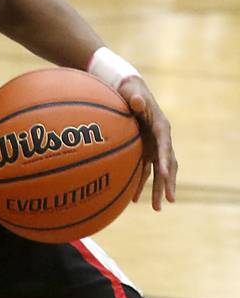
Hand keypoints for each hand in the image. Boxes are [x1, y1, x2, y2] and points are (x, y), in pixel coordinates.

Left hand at [119, 75, 176, 210]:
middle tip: (169, 199)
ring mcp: (154, 146)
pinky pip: (145, 170)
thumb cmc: (130, 90)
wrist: (128, 89)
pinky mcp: (145, 150)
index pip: (165, 144)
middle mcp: (161, 138)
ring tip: (156, 208)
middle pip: (168, 163)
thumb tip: (137, 101)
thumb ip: (135, 98)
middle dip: (168, 181)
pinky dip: (141, 184)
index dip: (165, 158)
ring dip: (157, 189)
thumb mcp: (132, 91)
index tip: (164, 173)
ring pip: (158, 171)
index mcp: (161, 125)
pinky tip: (134, 199)